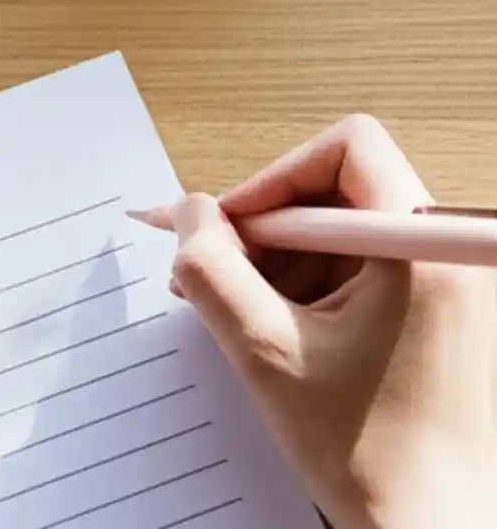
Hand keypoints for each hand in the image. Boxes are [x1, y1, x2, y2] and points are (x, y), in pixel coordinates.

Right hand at [143, 115, 495, 528]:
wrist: (430, 527)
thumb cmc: (368, 452)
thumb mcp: (263, 351)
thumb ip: (211, 270)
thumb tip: (187, 213)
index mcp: (423, 249)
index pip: (345, 149)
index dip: (271, 178)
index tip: (225, 226)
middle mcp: (451, 251)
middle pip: (342, 187)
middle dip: (266, 229)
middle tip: (211, 272)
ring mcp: (452, 281)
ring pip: (347, 229)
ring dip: (283, 263)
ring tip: (240, 316)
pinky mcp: (444, 308)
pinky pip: (365, 265)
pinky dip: (312, 286)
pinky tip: (275, 327)